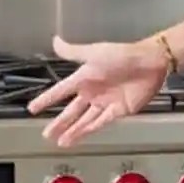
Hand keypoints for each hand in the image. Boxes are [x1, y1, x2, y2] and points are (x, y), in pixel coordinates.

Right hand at [27, 35, 168, 146]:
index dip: (47, 99)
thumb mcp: (94, 52)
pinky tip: (77, 137)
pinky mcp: (118, 111)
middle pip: (72, 110)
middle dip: (59, 122)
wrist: (150, 62)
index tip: (32, 109)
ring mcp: (105, 102)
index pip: (61, 91)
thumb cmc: (122, 55)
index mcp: (84, 77)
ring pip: (84, 120)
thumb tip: (54, 40)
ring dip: (72, 130)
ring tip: (58, 142)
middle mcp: (92, 92)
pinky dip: (88, 130)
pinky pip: (100, 123)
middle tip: (45, 134)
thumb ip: (73, 51)